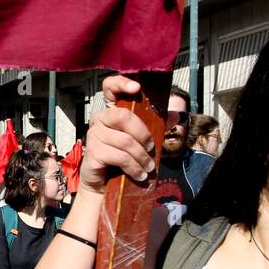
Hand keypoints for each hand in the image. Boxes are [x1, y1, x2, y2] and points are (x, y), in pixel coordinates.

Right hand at [81, 77, 156, 194]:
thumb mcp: (141, 140)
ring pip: (125, 141)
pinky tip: (140, 174)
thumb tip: (176, 115)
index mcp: (111, 111)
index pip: (109, 87)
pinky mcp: (92, 153)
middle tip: (151, 148)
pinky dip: (134, 167)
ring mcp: (93, 136)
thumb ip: (156, 125)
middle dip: (143, 134)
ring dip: (142, 156)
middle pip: (123, 116)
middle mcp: (99, 119)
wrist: (104, 185)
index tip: (136, 89)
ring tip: (149, 167)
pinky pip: (120, 157)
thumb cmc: (121, 159)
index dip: (121, 83)